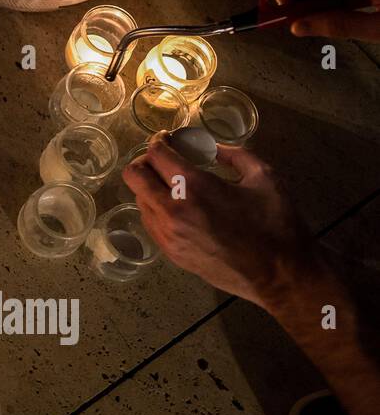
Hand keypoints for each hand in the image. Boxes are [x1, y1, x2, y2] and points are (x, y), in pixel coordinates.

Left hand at [121, 134, 315, 311]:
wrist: (280, 276)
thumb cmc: (277, 223)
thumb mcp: (264, 177)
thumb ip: (235, 154)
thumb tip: (212, 148)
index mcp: (194, 186)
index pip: (156, 154)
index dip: (158, 140)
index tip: (167, 138)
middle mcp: (172, 209)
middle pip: (134, 175)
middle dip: (145, 161)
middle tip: (164, 160)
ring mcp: (168, 234)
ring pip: (138, 199)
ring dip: (150, 186)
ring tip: (172, 184)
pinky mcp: (170, 252)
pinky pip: (150, 222)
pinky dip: (156, 208)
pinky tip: (178, 208)